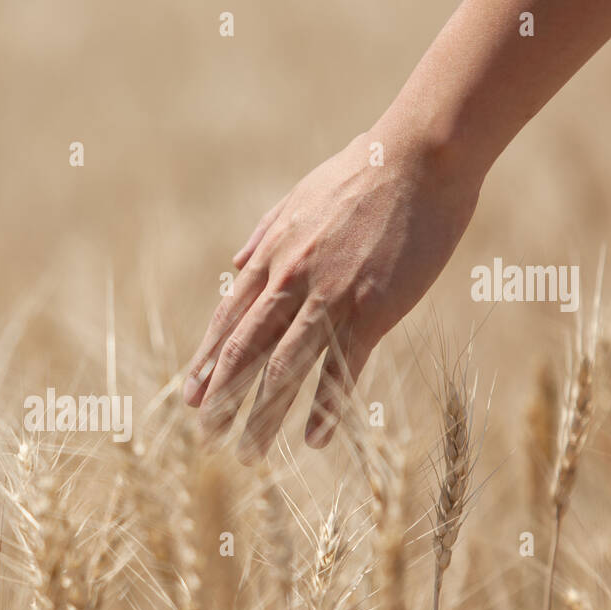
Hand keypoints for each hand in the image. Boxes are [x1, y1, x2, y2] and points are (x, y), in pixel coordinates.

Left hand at [182, 132, 481, 461]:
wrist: (419, 156)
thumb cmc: (363, 171)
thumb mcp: (298, 197)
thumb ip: (264, 234)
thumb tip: (236, 263)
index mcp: (270, 257)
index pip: (227, 322)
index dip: (207, 364)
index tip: (191, 398)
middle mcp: (290, 281)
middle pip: (246, 352)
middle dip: (222, 399)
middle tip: (206, 437)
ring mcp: (330, 297)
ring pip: (284, 369)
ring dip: (263, 415)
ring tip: (247, 453)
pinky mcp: (372, 309)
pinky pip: (343, 368)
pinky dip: (325, 406)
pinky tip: (312, 440)